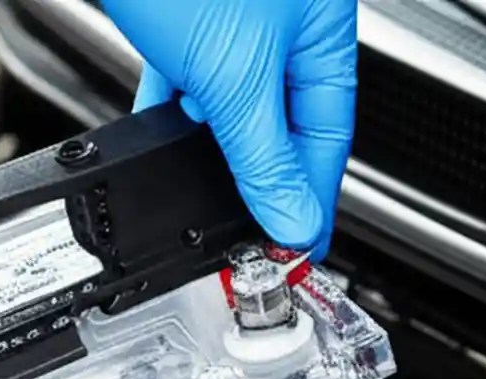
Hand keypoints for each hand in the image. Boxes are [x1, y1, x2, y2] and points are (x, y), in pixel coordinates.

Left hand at [102, 0, 356, 259]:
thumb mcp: (234, 80)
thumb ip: (263, 156)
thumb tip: (293, 220)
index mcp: (321, 31)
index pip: (327, 135)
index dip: (309, 199)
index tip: (296, 247)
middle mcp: (284, 23)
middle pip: (279, 124)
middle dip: (259, 178)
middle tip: (247, 235)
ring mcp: (232, 19)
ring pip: (229, 105)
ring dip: (211, 150)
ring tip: (200, 197)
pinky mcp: (180, 19)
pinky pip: (182, 82)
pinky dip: (169, 115)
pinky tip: (157, 140)